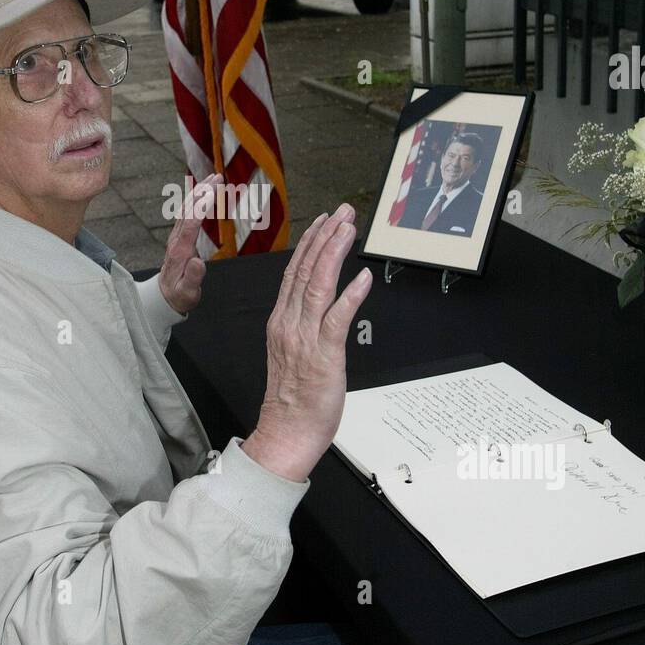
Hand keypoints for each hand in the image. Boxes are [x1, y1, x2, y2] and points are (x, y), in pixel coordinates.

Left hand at [158, 172, 223, 314]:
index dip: (202, 206)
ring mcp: (176, 237)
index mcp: (181, 251)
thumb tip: (199, 262)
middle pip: (189, 210)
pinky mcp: (178, 236)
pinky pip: (187, 213)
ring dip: (200, 191)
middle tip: (218, 177)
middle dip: (203, 192)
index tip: (212, 192)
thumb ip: (194, 278)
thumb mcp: (188, 292)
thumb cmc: (180, 295)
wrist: (164, 296)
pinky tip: (202, 190)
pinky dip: (195, 199)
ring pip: (187, 209)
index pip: (191, 223)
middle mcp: (176, 240)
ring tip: (213, 177)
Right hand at [241, 205, 372, 482]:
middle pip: (306, 270)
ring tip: (348, 229)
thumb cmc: (293, 399)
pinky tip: (362, 278)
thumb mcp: (292, 353)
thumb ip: (302, 326)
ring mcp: (305, 338)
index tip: (325, 221)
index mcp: (282, 321)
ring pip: (318, 285)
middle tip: (343, 212)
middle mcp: (290, 323)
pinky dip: (350, 296)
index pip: (295, 272)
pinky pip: (337, 319)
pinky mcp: (323, 355)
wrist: (286, 432)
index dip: (312, 243)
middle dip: (326, 237)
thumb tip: (321, 307)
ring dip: (334, 254)